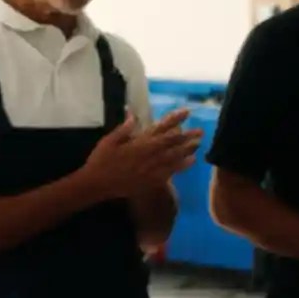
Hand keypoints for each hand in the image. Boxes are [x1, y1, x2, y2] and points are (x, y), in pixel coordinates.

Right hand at [81, 109, 202, 200]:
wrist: (97, 184)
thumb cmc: (101, 160)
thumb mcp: (108, 141)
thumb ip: (123, 129)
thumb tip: (133, 115)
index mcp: (139, 144)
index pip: (162, 129)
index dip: (175, 120)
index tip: (187, 112)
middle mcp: (149, 156)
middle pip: (172, 144)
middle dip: (187, 136)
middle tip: (200, 131)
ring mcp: (152, 169)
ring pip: (174, 158)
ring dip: (188, 150)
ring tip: (199, 143)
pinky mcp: (151, 180)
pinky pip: (171, 172)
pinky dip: (182, 166)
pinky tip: (191, 161)